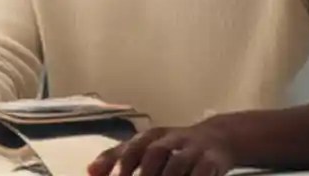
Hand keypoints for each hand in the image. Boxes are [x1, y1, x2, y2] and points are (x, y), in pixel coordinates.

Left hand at [88, 122, 236, 175]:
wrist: (218, 137)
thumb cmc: (174, 146)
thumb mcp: (147, 147)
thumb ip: (119, 158)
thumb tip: (89, 170)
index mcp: (151, 136)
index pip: (131, 148)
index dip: (116, 163)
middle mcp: (171, 139)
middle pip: (153, 153)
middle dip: (141, 173)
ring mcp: (193, 149)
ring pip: (177, 164)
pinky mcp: (213, 160)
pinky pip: (202, 171)